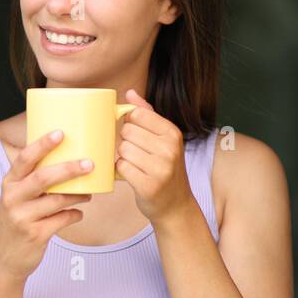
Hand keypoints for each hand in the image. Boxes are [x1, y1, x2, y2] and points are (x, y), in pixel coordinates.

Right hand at [0, 129, 92, 281]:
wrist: (4, 260)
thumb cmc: (15, 222)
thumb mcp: (16, 199)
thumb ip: (32, 182)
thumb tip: (65, 160)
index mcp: (9, 184)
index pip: (24, 159)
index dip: (43, 145)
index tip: (61, 133)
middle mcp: (12, 199)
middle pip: (43, 178)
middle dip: (69, 169)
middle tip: (90, 164)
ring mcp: (23, 218)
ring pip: (58, 200)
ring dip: (78, 195)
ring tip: (88, 193)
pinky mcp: (35, 235)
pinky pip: (63, 219)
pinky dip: (74, 215)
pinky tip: (78, 213)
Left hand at [115, 88, 195, 226]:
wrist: (176, 205)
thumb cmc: (165, 168)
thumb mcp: (163, 139)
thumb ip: (147, 114)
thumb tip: (130, 92)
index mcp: (172, 133)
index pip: (138, 114)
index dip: (129, 123)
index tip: (136, 134)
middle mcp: (169, 149)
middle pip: (127, 132)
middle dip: (126, 142)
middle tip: (136, 154)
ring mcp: (160, 168)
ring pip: (122, 150)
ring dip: (123, 157)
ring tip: (136, 165)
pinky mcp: (148, 185)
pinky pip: (121, 167)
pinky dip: (121, 171)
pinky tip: (132, 175)